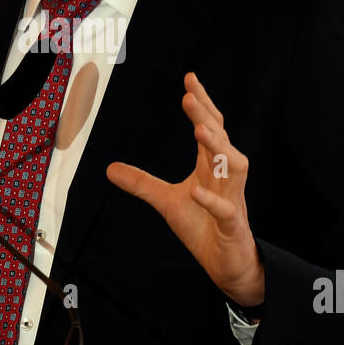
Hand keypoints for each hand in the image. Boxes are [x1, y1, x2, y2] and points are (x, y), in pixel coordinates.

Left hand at [106, 72, 264, 306]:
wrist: (227, 265)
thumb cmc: (204, 228)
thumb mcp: (166, 202)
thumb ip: (142, 183)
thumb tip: (109, 168)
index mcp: (212, 168)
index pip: (212, 128)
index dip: (202, 104)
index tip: (189, 79)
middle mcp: (225, 179)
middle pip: (222, 141)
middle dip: (207, 117)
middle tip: (189, 97)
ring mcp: (232, 201)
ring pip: (234, 168)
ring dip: (219, 148)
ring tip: (200, 131)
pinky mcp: (232, 227)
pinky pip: (226, 210)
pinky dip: (211, 200)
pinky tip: (194, 190)